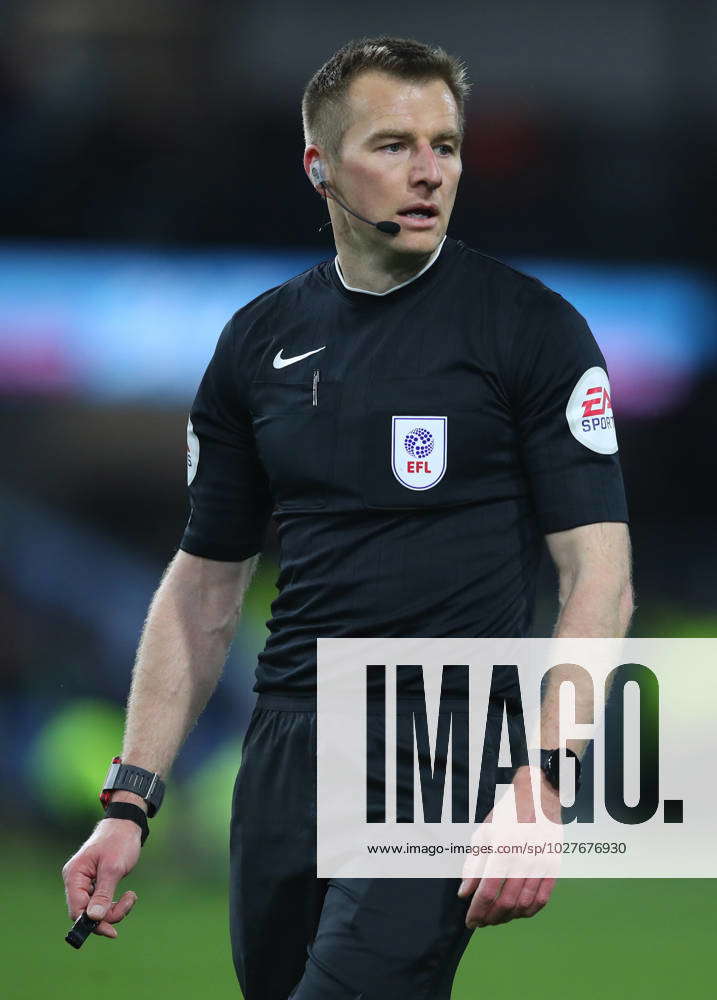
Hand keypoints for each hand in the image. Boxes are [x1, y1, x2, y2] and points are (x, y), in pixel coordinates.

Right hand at [62, 819, 141, 938]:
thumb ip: (103, 893)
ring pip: (96, 910)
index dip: (93, 924)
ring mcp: (85, 883)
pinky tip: (128, 895)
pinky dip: (115, 903)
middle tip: (129, 902)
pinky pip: (102, 903)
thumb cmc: (119, 841)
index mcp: (74, 875)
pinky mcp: (95, 884)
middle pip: (86, 913)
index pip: (77, 910)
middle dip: (109, 914)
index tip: (112, 931)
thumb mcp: (113, 867)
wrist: (127, 824)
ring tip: (131, 896)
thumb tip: (93, 918)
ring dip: (115, 909)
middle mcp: (76, 881)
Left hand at [458, 766, 562, 928]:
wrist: (539, 796)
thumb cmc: (507, 814)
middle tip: (481, 922)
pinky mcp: (554, 867)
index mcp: (502, 846)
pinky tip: (517, 913)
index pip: (488, 890)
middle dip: (490, 918)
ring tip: (496, 919)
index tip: (469, 922)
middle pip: (506, 901)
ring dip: (508, 917)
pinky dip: (528, 912)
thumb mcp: (484, 833)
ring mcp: (541, 863)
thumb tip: (464, 894)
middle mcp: (523, 857)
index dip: (477, 911)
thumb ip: (473, 864)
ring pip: (524, 904)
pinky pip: (542, 899)